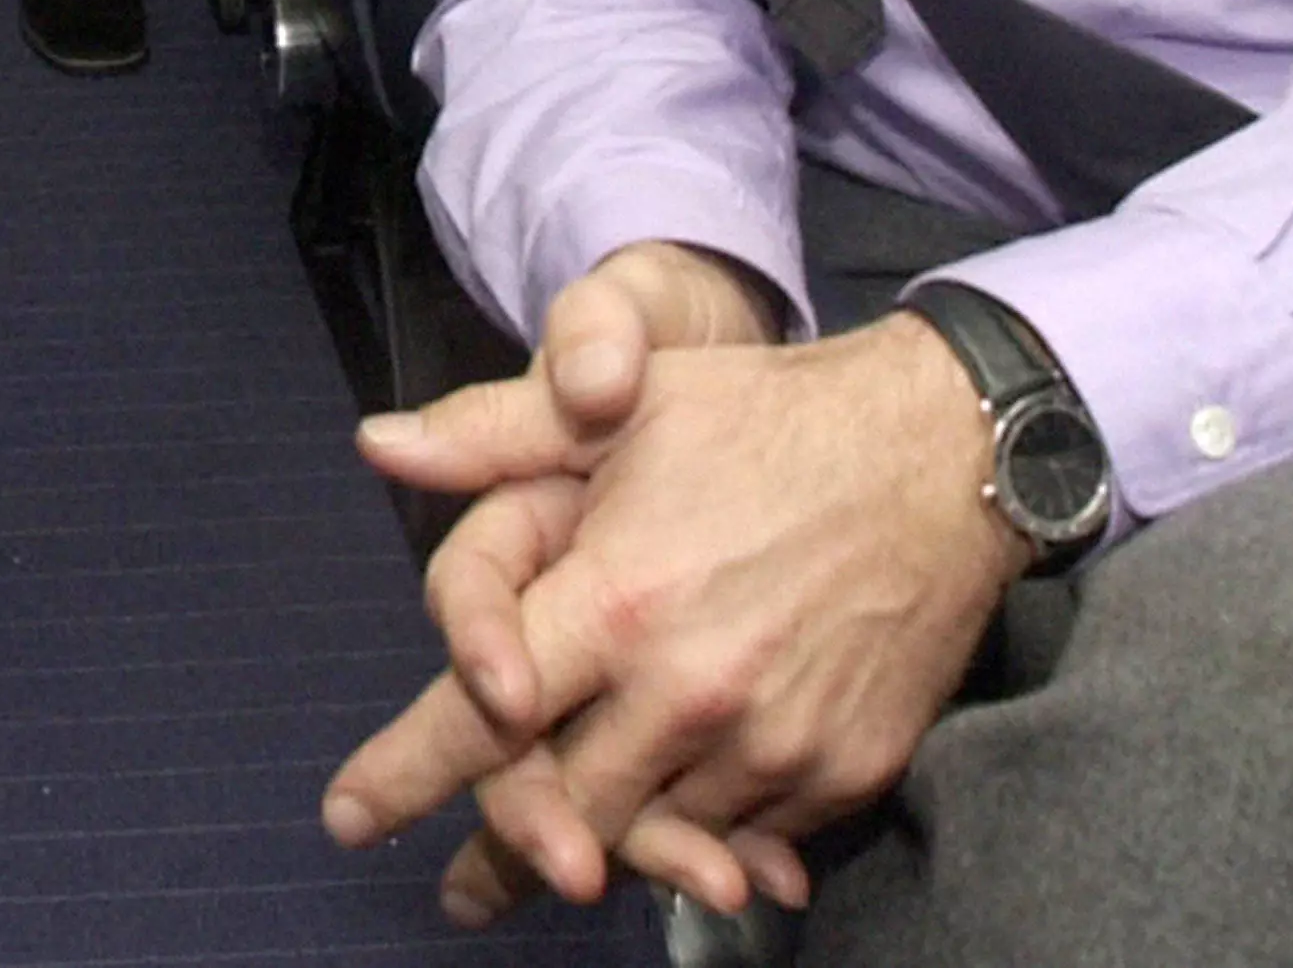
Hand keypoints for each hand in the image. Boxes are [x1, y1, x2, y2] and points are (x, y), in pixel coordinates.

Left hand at [335, 313, 1019, 924]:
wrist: (942, 453)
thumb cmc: (768, 416)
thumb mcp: (625, 403)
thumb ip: (490, 434)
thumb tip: (377, 446)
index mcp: (619, 601)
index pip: (480, 716)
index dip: (404, 774)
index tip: (350, 817)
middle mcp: (686, 691)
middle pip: (558, 809)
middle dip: (498, 852)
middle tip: (460, 888)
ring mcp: (769, 744)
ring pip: (649, 839)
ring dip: (598, 854)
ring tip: (554, 871)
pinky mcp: (839, 773)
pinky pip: (744, 838)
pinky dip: (700, 841)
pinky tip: (676, 842)